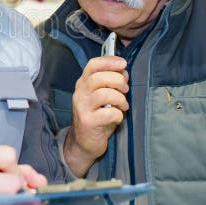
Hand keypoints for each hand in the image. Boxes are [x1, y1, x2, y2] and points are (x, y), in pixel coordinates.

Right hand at [64, 54, 128, 176]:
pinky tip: (117, 118)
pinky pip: (109, 113)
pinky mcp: (88, 122)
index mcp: (83, 84)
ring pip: (104, 94)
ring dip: (120, 99)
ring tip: (123, 106)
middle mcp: (80, 94)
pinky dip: (118, 114)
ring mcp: (82, 108)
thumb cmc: (96, 118)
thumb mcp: (102, 98)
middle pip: (99, 77)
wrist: (83, 143)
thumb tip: (123, 72)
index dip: (108, 61)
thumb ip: (110, 83)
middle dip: (118, 81)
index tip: (123, 63)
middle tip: (125, 90)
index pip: (92, 65)